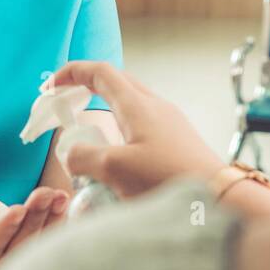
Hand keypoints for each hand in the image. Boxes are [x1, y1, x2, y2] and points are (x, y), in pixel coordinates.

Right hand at [0, 185, 67, 269]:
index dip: (3, 230)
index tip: (17, 209)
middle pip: (16, 246)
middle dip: (33, 219)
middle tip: (45, 194)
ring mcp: (10, 265)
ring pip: (34, 244)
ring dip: (49, 219)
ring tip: (57, 194)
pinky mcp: (27, 255)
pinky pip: (45, 242)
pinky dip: (58, 223)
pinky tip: (67, 203)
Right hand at [48, 61, 226, 196]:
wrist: (219, 197)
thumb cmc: (168, 179)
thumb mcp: (115, 169)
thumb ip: (84, 157)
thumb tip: (70, 152)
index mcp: (137, 105)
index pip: (100, 72)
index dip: (73, 73)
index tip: (51, 85)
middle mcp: (155, 106)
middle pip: (116, 82)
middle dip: (87, 86)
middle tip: (66, 103)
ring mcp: (169, 122)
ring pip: (130, 103)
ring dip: (104, 109)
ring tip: (87, 133)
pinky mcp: (177, 140)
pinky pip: (142, 123)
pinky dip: (120, 128)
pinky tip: (116, 154)